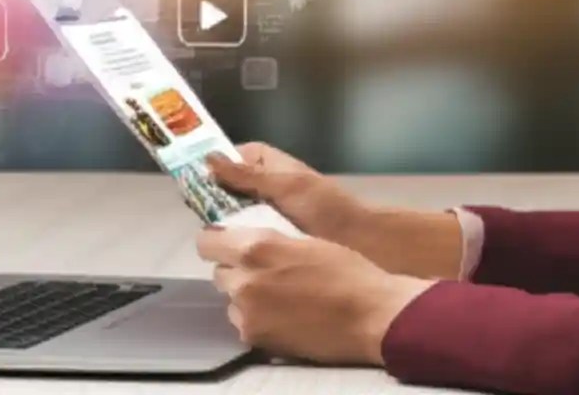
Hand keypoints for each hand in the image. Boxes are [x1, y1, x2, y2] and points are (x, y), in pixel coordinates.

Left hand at [198, 227, 433, 364]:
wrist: (372, 315)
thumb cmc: (348, 272)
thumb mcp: (306, 241)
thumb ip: (270, 242)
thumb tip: (246, 243)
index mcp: (257, 246)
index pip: (207, 242)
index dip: (217, 244)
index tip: (228, 248)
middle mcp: (244, 278)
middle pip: (220, 273)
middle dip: (237, 272)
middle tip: (266, 275)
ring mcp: (247, 311)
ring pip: (231, 299)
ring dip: (246, 297)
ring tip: (279, 300)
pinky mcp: (255, 337)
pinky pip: (243, 323)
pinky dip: (257, 320)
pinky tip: (284, 319)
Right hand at [208, 143, 371, 242]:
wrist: (361, 242)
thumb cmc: (326, 207)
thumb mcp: (286, 185)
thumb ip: (248, 175)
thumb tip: (208, 158)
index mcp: (272, 164)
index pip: (235, 155)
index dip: (216, 162)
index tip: (195, 177)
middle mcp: (267, 185)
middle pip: (230, 185)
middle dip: (216, 196)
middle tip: (198, 212)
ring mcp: (270, 211)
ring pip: (235, 211)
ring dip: (226, 221)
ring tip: (211, 234)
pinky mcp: (272, 236)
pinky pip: (247, 233)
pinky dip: (238, 239)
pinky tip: (228, 250)